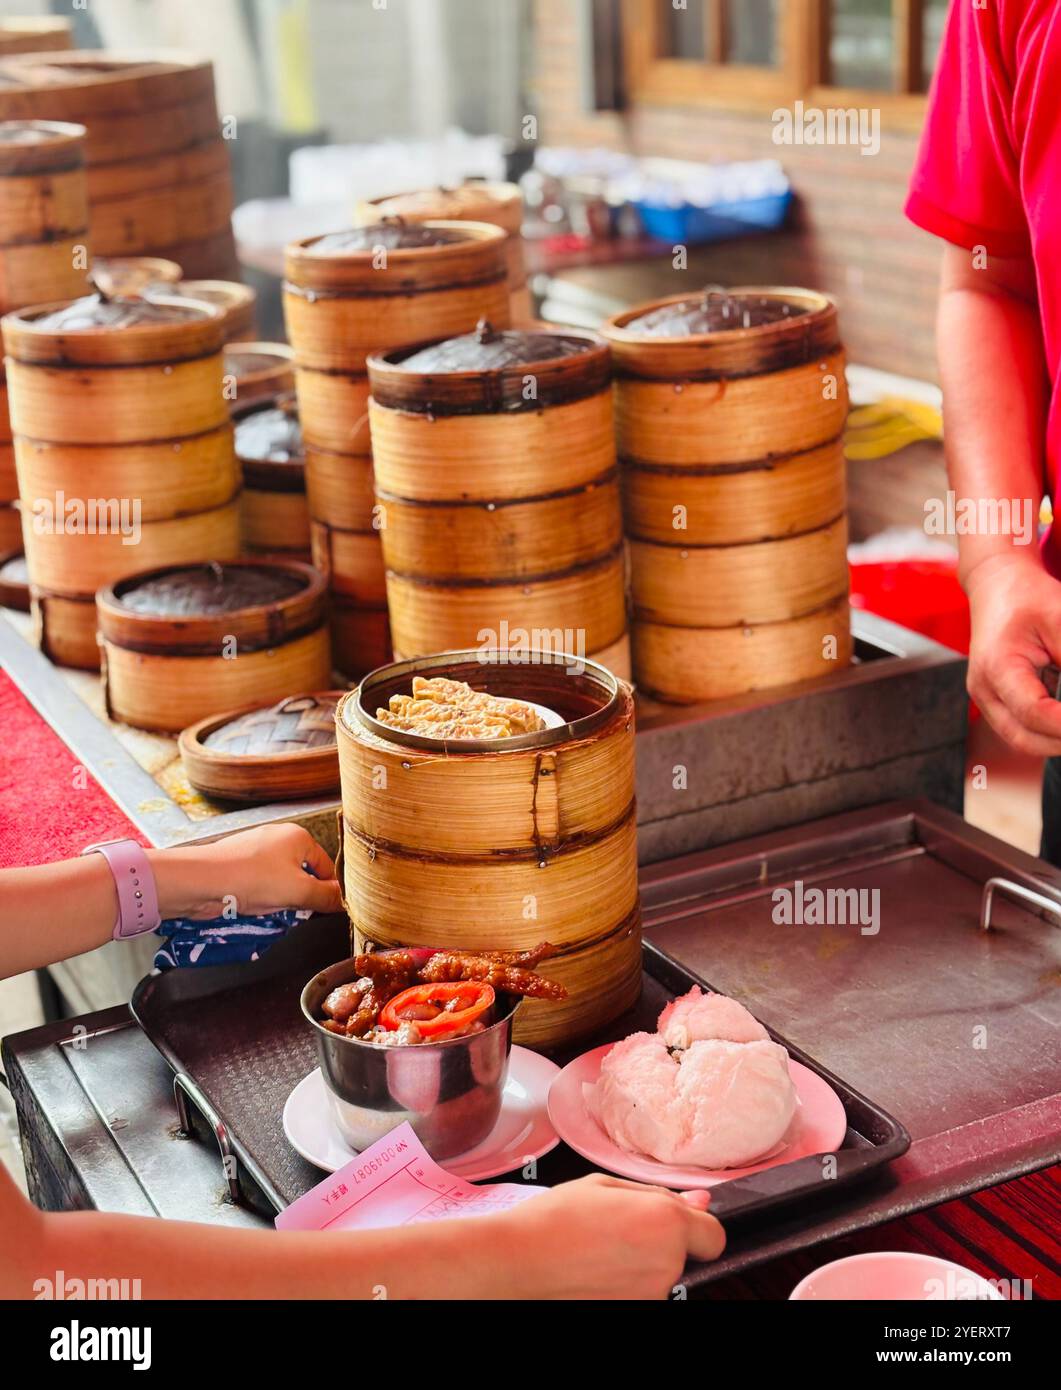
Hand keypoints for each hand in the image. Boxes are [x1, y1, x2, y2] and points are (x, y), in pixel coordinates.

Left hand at [151, 823, 342, 919]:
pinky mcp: (238, 861)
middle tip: (293, 910)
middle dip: (301, 894)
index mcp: (299, 836)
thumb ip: (325, 897)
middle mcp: (279, 836)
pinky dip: (260, 894)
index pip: (326, 867)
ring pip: (280, 878)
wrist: (202, 881)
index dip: (328, 891)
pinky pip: (260, 880)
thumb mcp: (298, 892)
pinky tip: (252, 904)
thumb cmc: (253, 880)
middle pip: (303, 872)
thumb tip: (342, 901)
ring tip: (268, 906)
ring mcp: (256, 847)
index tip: (325, 910)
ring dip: (279, 897)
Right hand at [496, 1172, 724, 1298]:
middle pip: (684, 1255)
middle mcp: (667, 1264)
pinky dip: (626, 1283)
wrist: (519, 1261)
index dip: (695, 1227)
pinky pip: (642, 1292)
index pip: (714, 1236)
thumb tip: (700, 1202)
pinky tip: (597, 1270)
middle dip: (661, 1242)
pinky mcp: (634, 1313)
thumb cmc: (557, 1218)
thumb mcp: (606, 1186)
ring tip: (601, 1250)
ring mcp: (651, 1296)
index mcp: (666, 1223)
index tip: (673, 1223)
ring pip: (662, 1275)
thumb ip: (659, 1195)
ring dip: (642, 1263)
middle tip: (620, 1230)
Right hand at [965, 551, 1060, 754]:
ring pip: (1023, 738)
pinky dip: (1048, 729)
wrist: (997, 587)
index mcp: (995, 666)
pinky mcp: (995, 700)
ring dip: (1055, 738)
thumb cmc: (1026, 597)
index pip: (1033, 712)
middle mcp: (983, 689)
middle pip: (1024, 738)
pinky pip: (1022, 728)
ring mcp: (986, 698)